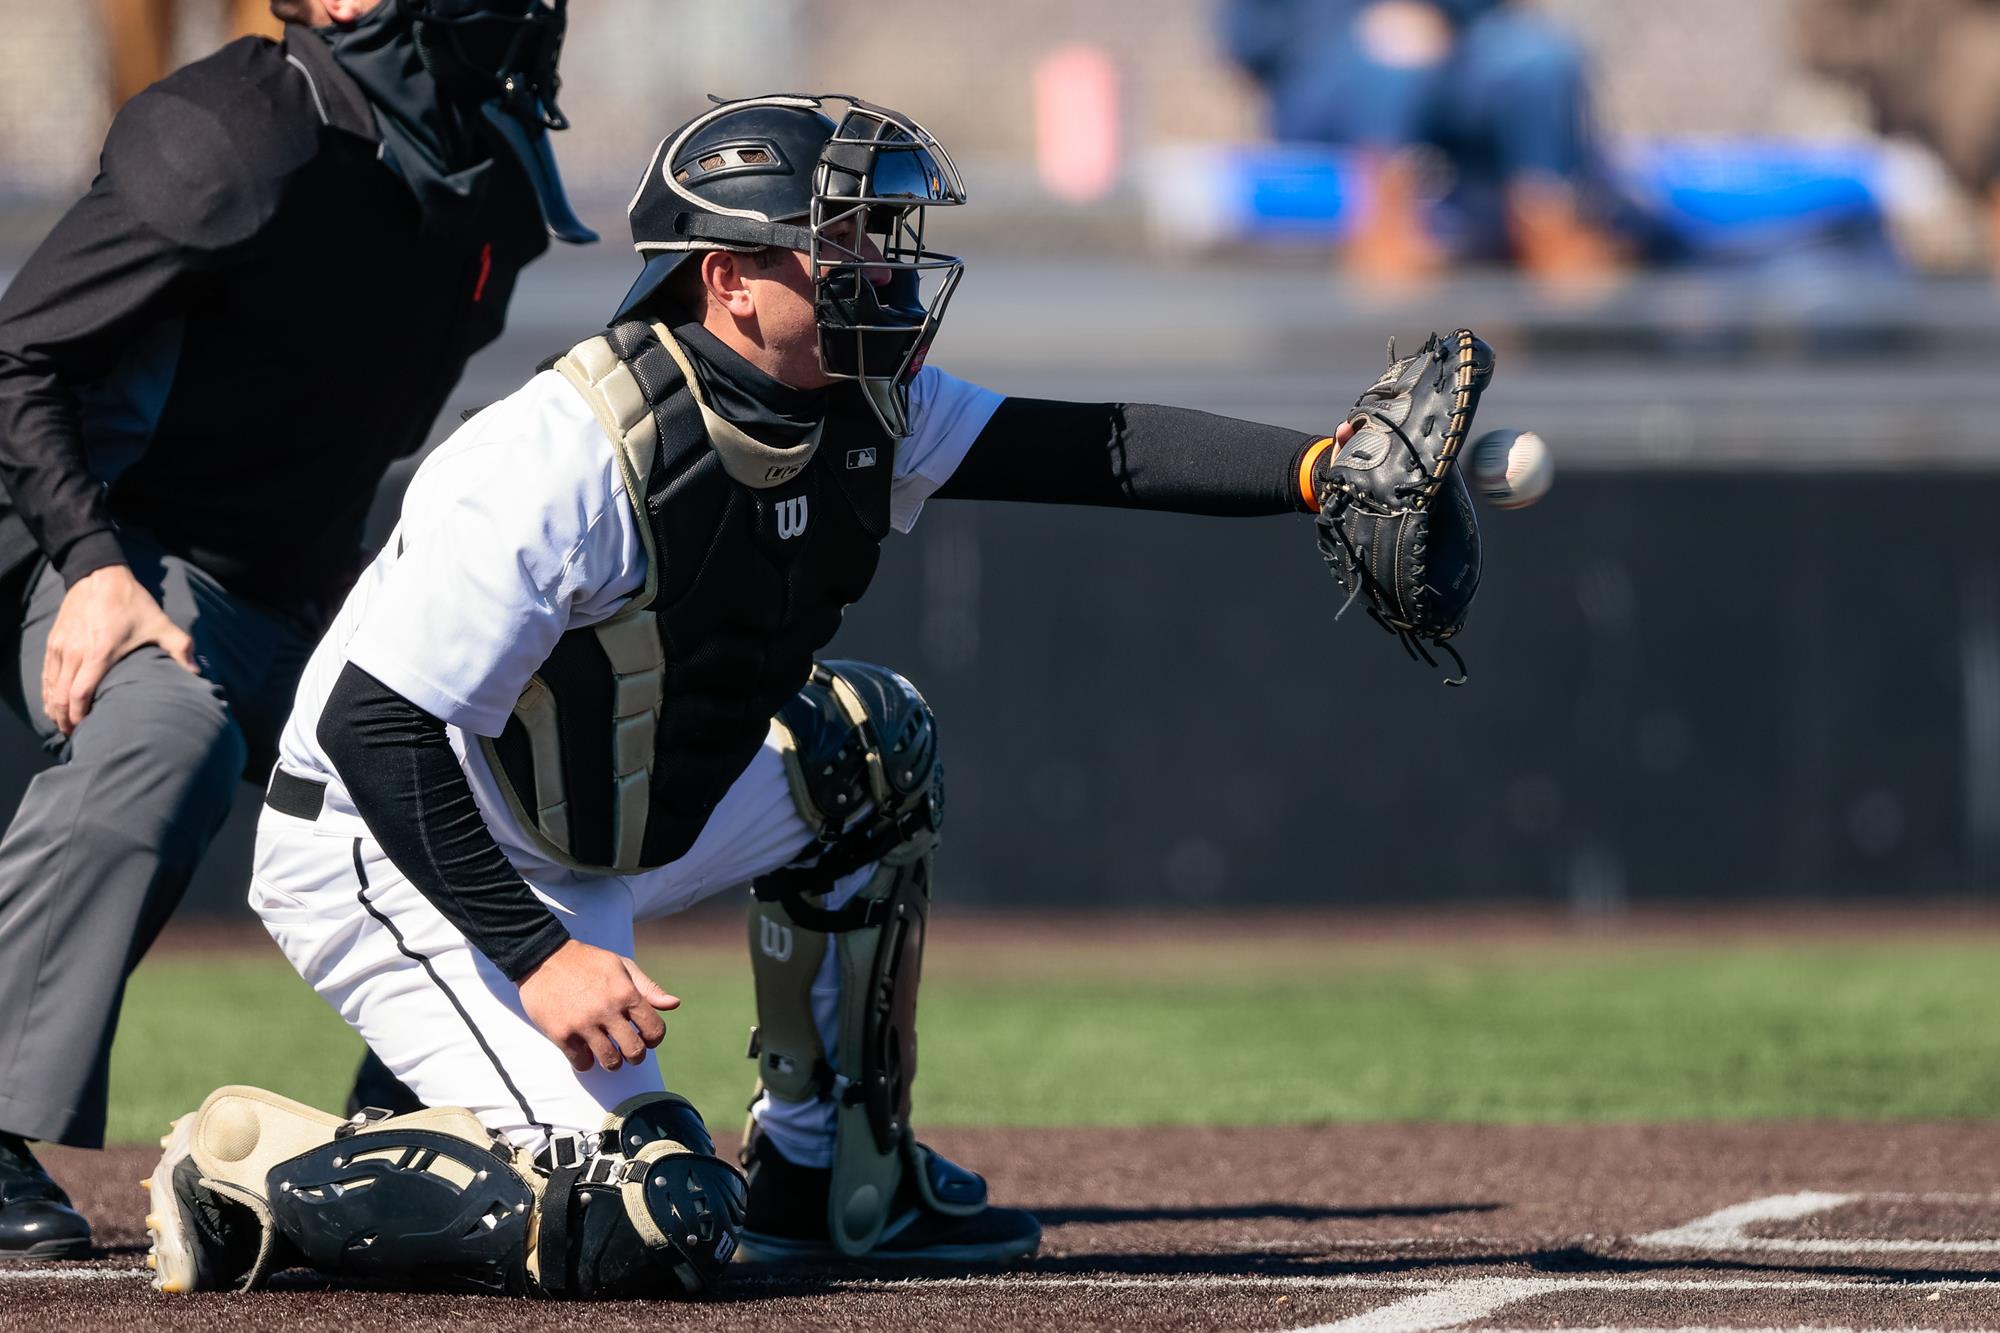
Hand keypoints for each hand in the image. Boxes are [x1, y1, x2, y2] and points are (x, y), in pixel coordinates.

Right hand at [41, 564, 197, 735]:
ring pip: (50, 687)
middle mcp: (75, 652)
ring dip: (54, 709)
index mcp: (99, 653)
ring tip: (64, 726)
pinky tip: (54, 704)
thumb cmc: (132, 602)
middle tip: (75, 736)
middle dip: (65, 720)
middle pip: (61, 697)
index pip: (81, 694)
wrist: (100, 575)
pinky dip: (48, 692)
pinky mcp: (53, 641)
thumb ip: (180, 648)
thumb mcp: (160, 623)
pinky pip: (46, 674)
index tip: (86, 731)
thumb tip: (198, 674)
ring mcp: (61, 647)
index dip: (80, 717)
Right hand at [518, 939, 679, 1072]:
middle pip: (635, 1051)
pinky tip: (585, 1050)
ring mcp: (583, 1024)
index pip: (654, 1029)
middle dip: (636, 1056)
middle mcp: (607, 1010)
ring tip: (609, 1053)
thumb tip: (674, 1004)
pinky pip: (582, 1062)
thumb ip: (648, 988)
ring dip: (612, 1062)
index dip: (654, 1038)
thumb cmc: (587, 962)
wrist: (543, 957)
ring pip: (610, 1061)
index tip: (647, 1038)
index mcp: (626, 993)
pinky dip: (586, 1061)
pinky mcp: (561, 1034)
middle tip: (629, 1051)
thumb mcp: (621, 966)